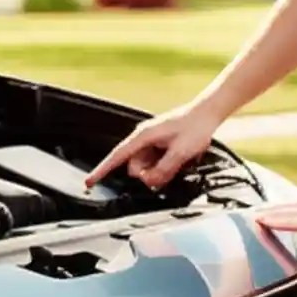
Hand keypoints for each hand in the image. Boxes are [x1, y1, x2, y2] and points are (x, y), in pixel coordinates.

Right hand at [84, 103, 223, 189]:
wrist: (207, 113)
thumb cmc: (194, 127)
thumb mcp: (180, 152)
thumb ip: (163, 169)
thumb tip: (148, 181)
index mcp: (143, 137)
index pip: (117, 156)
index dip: (102, 170)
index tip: (89, 182)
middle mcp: (143, 138)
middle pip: (135, 167)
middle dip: (149, 175)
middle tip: (172, 169)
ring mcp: (151, 142)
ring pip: (146, 167)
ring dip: (160, 171)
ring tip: (179, 161)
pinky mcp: (159, 145)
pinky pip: (155, 162)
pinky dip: (165, 166)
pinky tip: (179, 159)